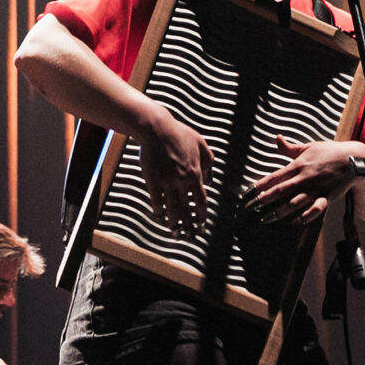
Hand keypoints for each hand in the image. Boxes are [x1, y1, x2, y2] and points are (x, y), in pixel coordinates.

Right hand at [135, 112, 213, 235]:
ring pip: (172, 208)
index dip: (201, 214)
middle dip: (188, 224)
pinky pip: (156, 200)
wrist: (158, 129)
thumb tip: (211, 170)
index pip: (200, 200)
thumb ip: (208, 158)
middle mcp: (182, 181)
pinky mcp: (153, 180)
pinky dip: (158, 210)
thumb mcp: (201, 143)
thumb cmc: (179, 133)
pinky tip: (159, 216)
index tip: (201, 223)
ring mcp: (167, 181)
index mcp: (195, 174)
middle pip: (186, 208)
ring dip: (174, 222)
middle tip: (189, 235)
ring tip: (175, 231)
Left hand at [244, 136, 360, 226]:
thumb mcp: (309, 146)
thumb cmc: (331, 151)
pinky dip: (307, 216)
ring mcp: (317, 188)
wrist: (354, 158)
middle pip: (281, 190)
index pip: (276, 176)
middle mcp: (305, 177)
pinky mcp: (328, 196)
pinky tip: (297, 222)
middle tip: (252, 207)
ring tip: (267, 219)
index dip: (261, 185)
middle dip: (265, 200)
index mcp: (299, 165)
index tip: (249, 192)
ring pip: (295, 202)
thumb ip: (290, 147)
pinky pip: (316, 208)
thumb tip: (277, 138)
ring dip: (280, 211)